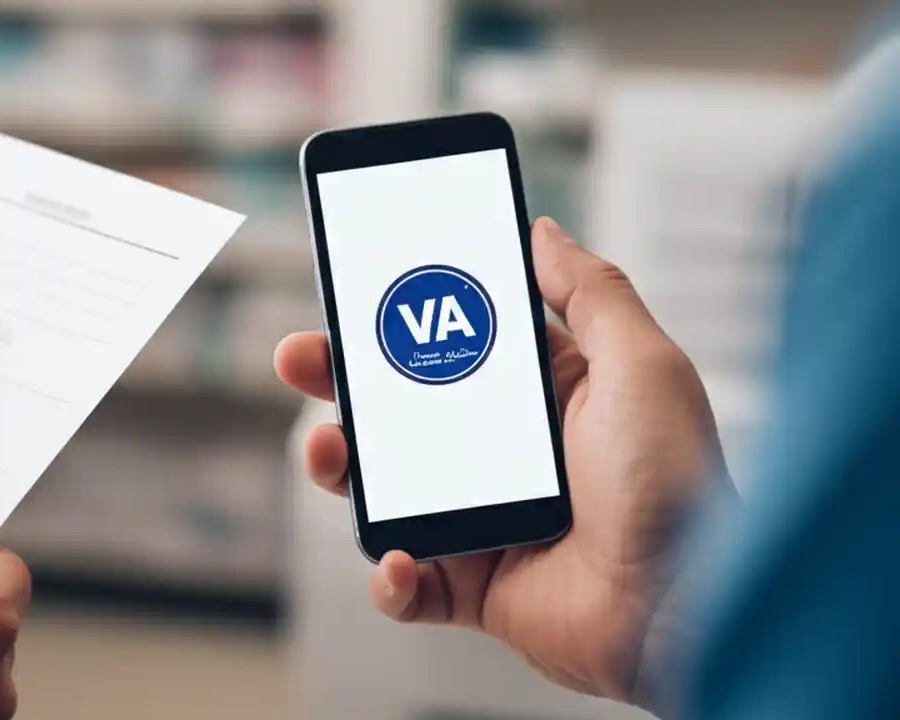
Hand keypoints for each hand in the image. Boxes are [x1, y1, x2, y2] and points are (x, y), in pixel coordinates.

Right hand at [274, 218, 728, 706]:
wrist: (687, 609)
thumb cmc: (679, 485)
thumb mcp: (643, 364)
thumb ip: (590, 293)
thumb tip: (541, 231)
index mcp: (541, 396)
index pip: (450, 345)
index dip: (396, 319)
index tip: (351, 289)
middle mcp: (504, 454)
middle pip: (399, 409)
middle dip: (339, 381)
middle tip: (299, 357)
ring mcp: (482, 520)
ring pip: (385, 489)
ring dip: (342, 468)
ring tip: (329, 453)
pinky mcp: (474, 587)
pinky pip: (410, 584)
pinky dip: (389, 577)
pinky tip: (398, 560)